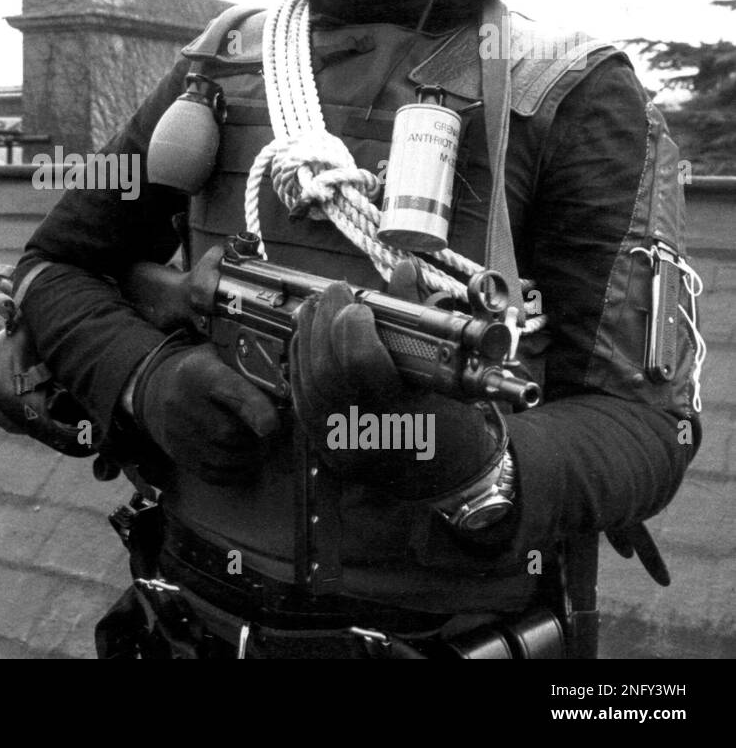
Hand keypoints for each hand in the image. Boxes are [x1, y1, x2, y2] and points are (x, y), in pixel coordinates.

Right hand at [132, 341, 280, 484]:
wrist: (155, 389)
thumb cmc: (201, 371)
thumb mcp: (219, 356)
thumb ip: (247, 370)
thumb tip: (286, 392)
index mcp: (198, 372)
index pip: (228, 391)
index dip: (253, 409)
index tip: (272, 425)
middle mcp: (182, 403)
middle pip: (228, 432)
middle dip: (256, 438)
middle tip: (269, 433)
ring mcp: (177, 432)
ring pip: (222, 458)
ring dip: (248, 456)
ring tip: (257, 446)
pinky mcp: (177, 454)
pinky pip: (212, 473)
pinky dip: (234, 472)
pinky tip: (243, 461)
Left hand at [290, 260, 500, 499]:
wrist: (441, 478)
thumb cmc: (449, 425)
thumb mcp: (446, 375)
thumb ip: (418, 318)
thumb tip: (403, 269)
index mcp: (404, 418)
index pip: (361, 365)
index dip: (353, 327)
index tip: (360, 302)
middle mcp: (365, 433)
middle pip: (327, 368)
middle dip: (326, 320)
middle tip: (333, 291)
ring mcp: (338, 442)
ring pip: (307, 379)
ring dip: (308, 334)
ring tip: (317, 306)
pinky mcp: (321, 442)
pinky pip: (300, 393)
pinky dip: (300, 358)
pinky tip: (307, 335)